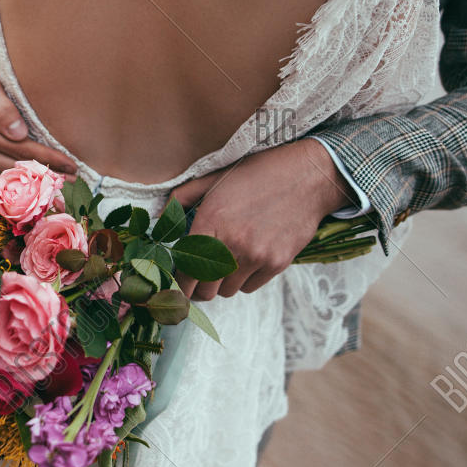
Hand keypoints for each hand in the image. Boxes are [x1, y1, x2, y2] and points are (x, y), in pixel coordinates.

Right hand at [0, 60, 77, 176]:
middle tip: (73, 181)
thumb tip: (19, 133)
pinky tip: (30, 189)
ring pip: (5, 180)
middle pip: (16, 170)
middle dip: (46, 176)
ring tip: (57, 187)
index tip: (72, 165)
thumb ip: (2, 108)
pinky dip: (12, 187)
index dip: (49, 159)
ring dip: (31, 186)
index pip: (23, 151)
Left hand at [169, 140, 354, 300]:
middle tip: (199, 278)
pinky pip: (250, 287)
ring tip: (226, 263)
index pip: (185, 271)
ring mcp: (257, 255)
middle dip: (198, 287)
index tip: (177, 284)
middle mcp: (232, 243)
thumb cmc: (257, 174)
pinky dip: (244, 280)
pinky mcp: (278, 263)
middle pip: (205, 290)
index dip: (177, 284)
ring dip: (222, 283)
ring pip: (227, 291)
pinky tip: (247, 260)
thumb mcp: (213, 178)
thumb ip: (181, 199)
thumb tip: (159, 220)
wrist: (307, 176)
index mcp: (211, 221)